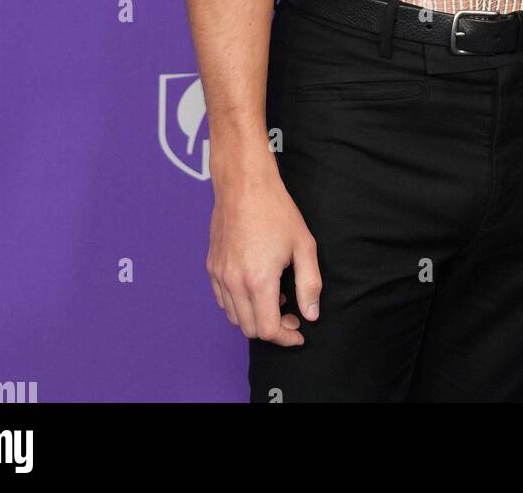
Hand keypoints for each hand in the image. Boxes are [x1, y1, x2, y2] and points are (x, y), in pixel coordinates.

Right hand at [206, 173, 320, 344]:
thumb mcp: (304, 246)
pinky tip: (256, 288)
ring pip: (234, 317)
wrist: (244, 184)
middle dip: (273, 330)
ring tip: (276, 298)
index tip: (299, 331)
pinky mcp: (211, 267)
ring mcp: (219, 275)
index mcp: (258, 280)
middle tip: (292, 315)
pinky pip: (222, 300)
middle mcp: (234, 282)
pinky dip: (239, 305)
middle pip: (250, 329)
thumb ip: (309, 284)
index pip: (268, 330)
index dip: (286, 337)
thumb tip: (311, 314)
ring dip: (255, 318)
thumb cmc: (276, 211)